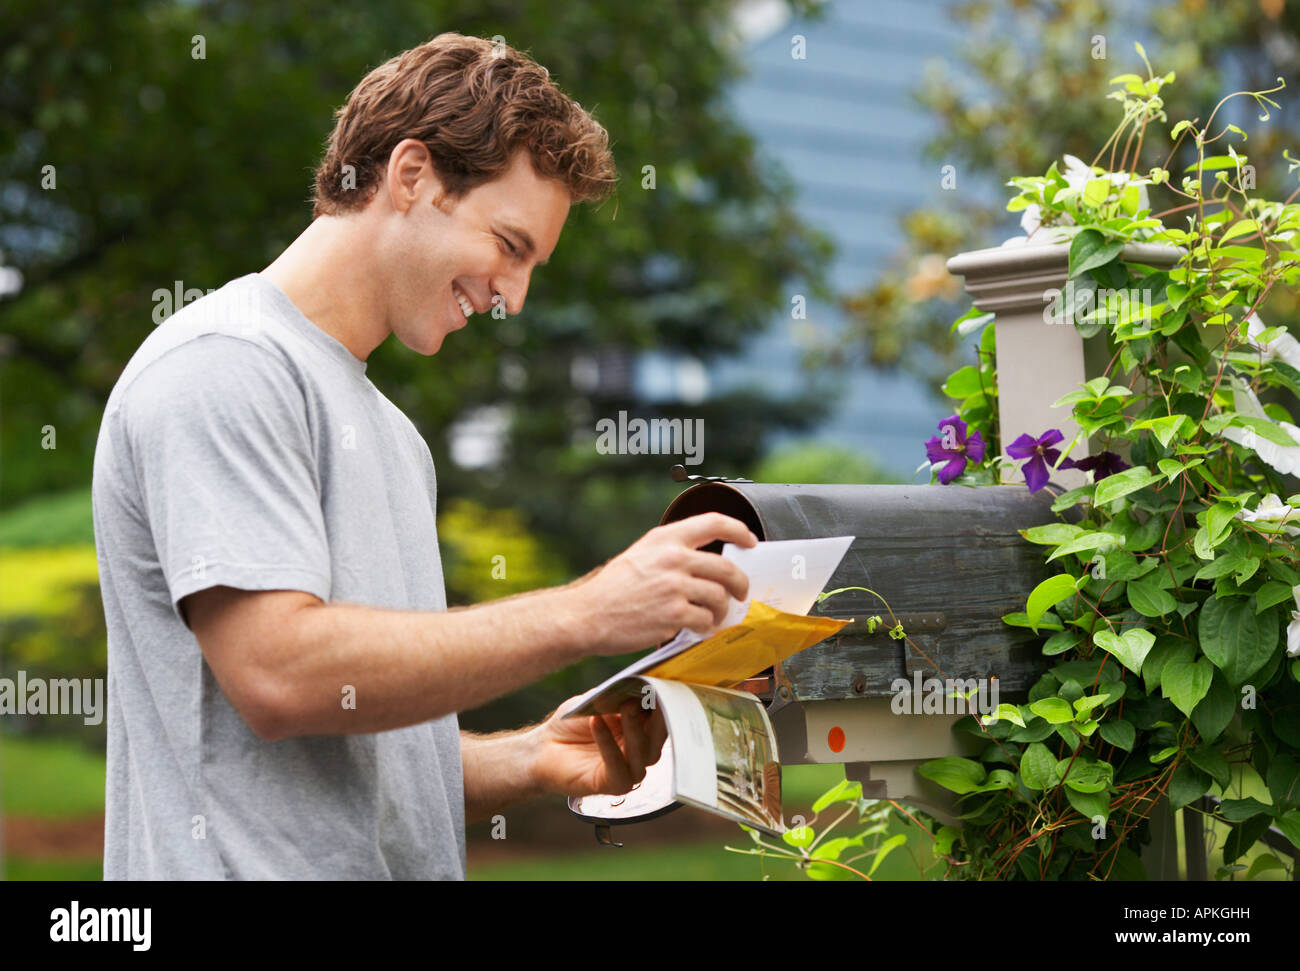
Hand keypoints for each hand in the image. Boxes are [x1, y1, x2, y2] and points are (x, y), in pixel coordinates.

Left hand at [530, 696, 668, 798]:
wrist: (544, 746)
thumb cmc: (573, 722)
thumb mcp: (598, 700)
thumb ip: (618, 694)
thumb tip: (640, 683)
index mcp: (643, 731)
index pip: (664, 719)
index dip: (667, 703)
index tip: (664, 685)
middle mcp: (641, 753)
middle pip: (659, 738)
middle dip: (657, 717)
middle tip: (649, 696)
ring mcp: (630, 771)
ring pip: (643, 753)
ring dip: (635, 728)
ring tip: (626, 706)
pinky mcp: (613, 785)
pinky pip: (617, 766)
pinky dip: (608, 743)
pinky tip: (596, 721)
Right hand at [569, 512, 757, 656]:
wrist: (587, 615)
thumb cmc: (612, 589)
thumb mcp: (641, 555)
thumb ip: (672, 552)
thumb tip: (706, 561)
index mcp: (665, 538)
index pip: (714, 522)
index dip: (739, 530)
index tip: (751, 541)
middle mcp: (673, 558)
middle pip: (727, 568)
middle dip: (741, 584)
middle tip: (741, 593)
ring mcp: (675, 587)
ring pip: (719, 597)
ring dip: (722, 611)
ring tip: (713, 617)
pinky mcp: (675, 614)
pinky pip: (706, 620)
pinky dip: (706, 627)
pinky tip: (698, 629)